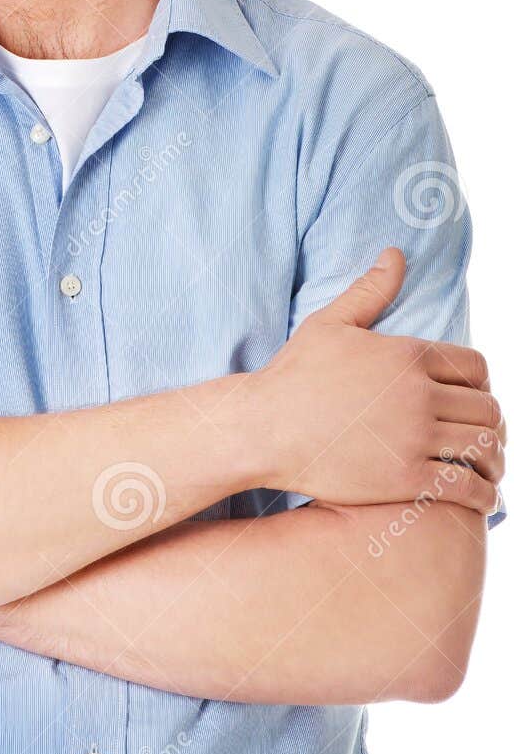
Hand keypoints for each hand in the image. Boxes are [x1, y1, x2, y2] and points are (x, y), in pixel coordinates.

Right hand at [256, 247, 504, 514]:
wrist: (263, 428)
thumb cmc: (293, 375)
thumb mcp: (331, 323)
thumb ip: (370, 290)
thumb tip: (395, 254)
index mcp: (407, 355)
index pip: (475, 368)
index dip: (482, 385)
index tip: (474, 399)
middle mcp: (418, 394)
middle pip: (486, 407)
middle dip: (492, 422)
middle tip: (485, 435)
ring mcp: (413, 437)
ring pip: (482, 445)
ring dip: (495, 458)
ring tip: (489, 468)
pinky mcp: (405, 478)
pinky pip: (465, 487)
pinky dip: (483, 495)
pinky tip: (482, 499)